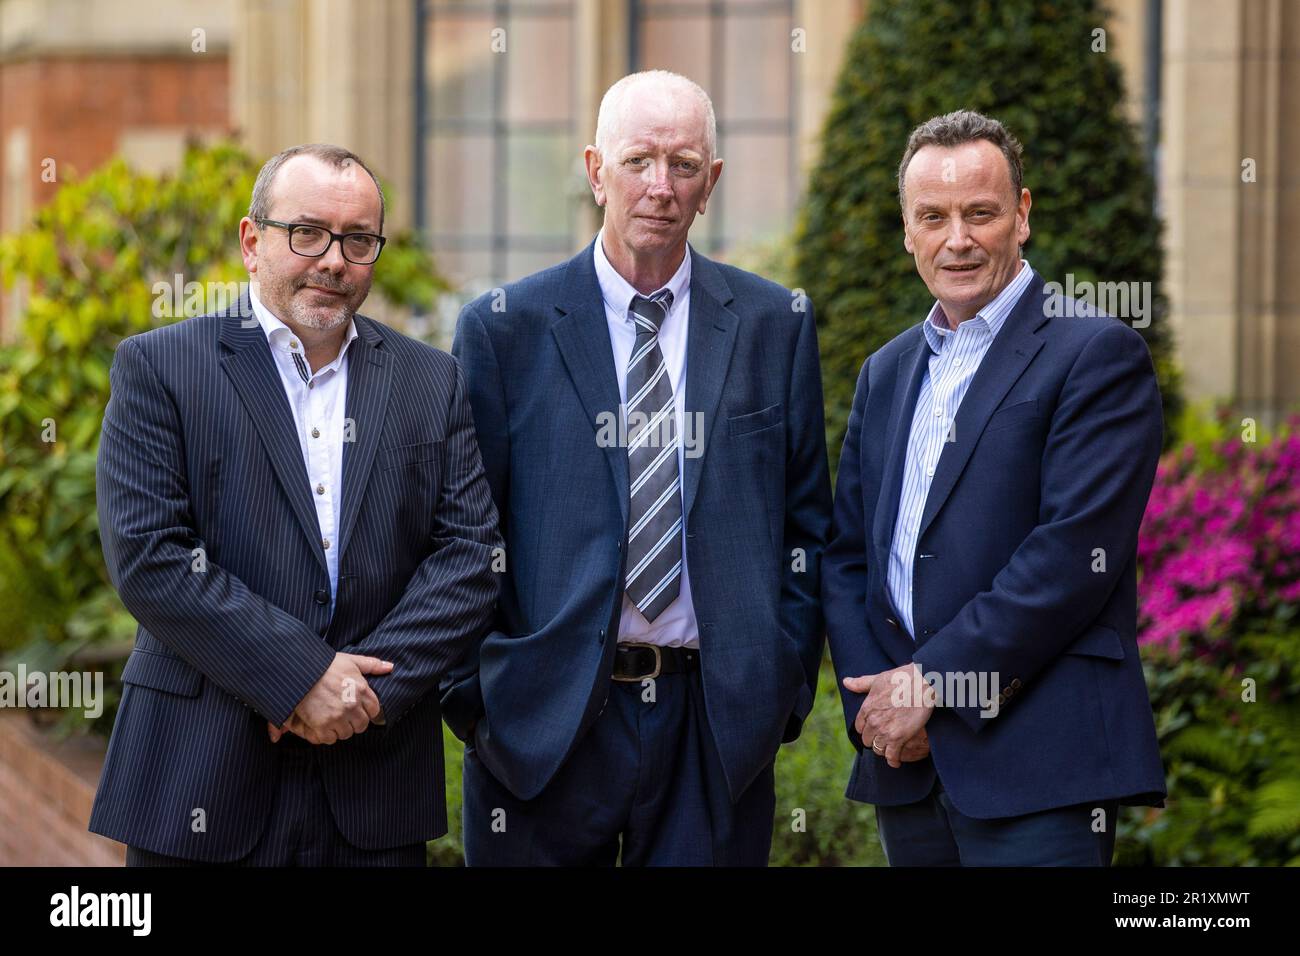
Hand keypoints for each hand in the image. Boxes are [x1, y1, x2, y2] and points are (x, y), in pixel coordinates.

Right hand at [267, 653, 391, 744]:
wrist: (299, 672)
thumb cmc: (325, 665)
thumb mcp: (350, 661)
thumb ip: (371, 665)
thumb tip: (390, 667)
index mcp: (361, 689)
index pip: (374, 710)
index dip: (366, 711)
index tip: (357, 709)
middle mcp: (352, 705)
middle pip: (361, 725)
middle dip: (354, 722)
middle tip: (343, 717)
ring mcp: (338, 716)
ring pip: (346, 733)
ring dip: (340, 729)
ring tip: (331, 720)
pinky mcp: (322, 725)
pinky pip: (330, 739)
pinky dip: (325, 735)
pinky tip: (321, 725)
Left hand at [842, 662, 934, 767]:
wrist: (921, 683)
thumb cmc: (901, 678)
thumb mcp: (877, 679)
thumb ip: (861, 684)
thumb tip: (845, 682)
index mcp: (866, 708)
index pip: (859, 727)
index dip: (866, 730)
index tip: (873, 730)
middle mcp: (873, 722)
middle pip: (867, 740)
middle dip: (874, 740)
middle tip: (884, 740)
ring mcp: (885, 731)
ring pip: (878, 749)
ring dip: (883, 750)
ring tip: (890, 750)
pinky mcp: (899, 738)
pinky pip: (891, 756)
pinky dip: (893, 761)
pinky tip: (895, 762)